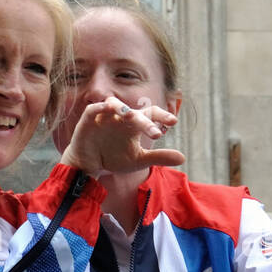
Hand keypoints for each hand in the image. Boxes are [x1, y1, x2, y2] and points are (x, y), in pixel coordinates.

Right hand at [61, 96, 184, 175]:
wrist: (89, 166)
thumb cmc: (115, 158)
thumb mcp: (139, 160)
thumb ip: (160, 157)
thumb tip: (183, 157)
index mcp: (134, 124)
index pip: (151, 114)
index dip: (162, 116)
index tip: (174, 122)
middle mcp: (120, 117)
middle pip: (134, 112)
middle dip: (145, 121)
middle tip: (155, 133)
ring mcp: (104, 117)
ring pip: (113, 105)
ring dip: (122, 108)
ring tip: (130, 117)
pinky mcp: (88, 121)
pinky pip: (93, 110)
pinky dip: (99, 108)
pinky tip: (107, 109)